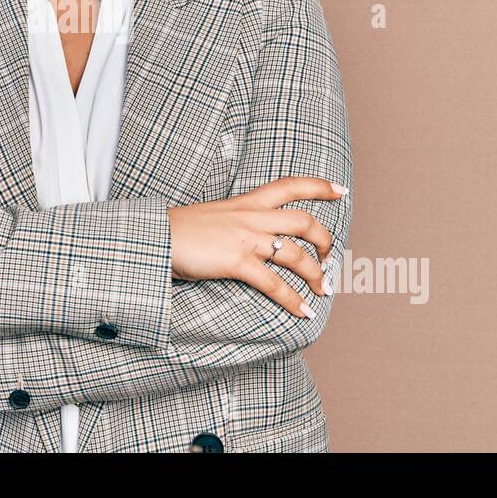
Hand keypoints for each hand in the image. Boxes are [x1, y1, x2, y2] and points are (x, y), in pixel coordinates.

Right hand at [168, 177, 345, 318]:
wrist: (156, 236)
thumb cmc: (178, 230)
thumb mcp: (213, 217)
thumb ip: (234, 223)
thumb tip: (247, 237)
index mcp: (245, 202)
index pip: (289, 185)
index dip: (318, 187)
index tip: (340, 191)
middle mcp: (251, 217)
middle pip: (304, 222)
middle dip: (326, 240)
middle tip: (331, 256)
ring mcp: (246, 239)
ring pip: (296, 254)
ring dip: (316, 274)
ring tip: (324, 289)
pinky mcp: (237, 262)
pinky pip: (274, 284)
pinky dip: (293, 299)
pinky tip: (304, 311)